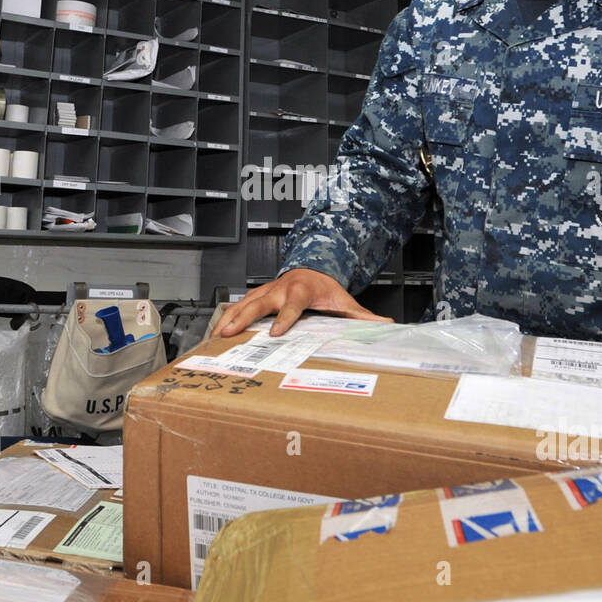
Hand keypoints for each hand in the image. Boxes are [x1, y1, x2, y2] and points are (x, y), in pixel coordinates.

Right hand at [213, 268, 393, 337]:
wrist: (314, 267)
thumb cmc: (327, 288)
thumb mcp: (344, 300)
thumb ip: (361, 316)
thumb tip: (385, 325)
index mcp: (302, 290)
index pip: (293, 305)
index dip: (285, 318)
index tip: (277, 333)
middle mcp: (281, 288)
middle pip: (259, 302)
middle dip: (244, 318)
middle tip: (230, 333)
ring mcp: (267, 290)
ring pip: (244, 302)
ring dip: (230, 318)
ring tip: (216, 334)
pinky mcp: (258, 294)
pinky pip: (240, 304)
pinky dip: (227, 315)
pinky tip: (216, 329)